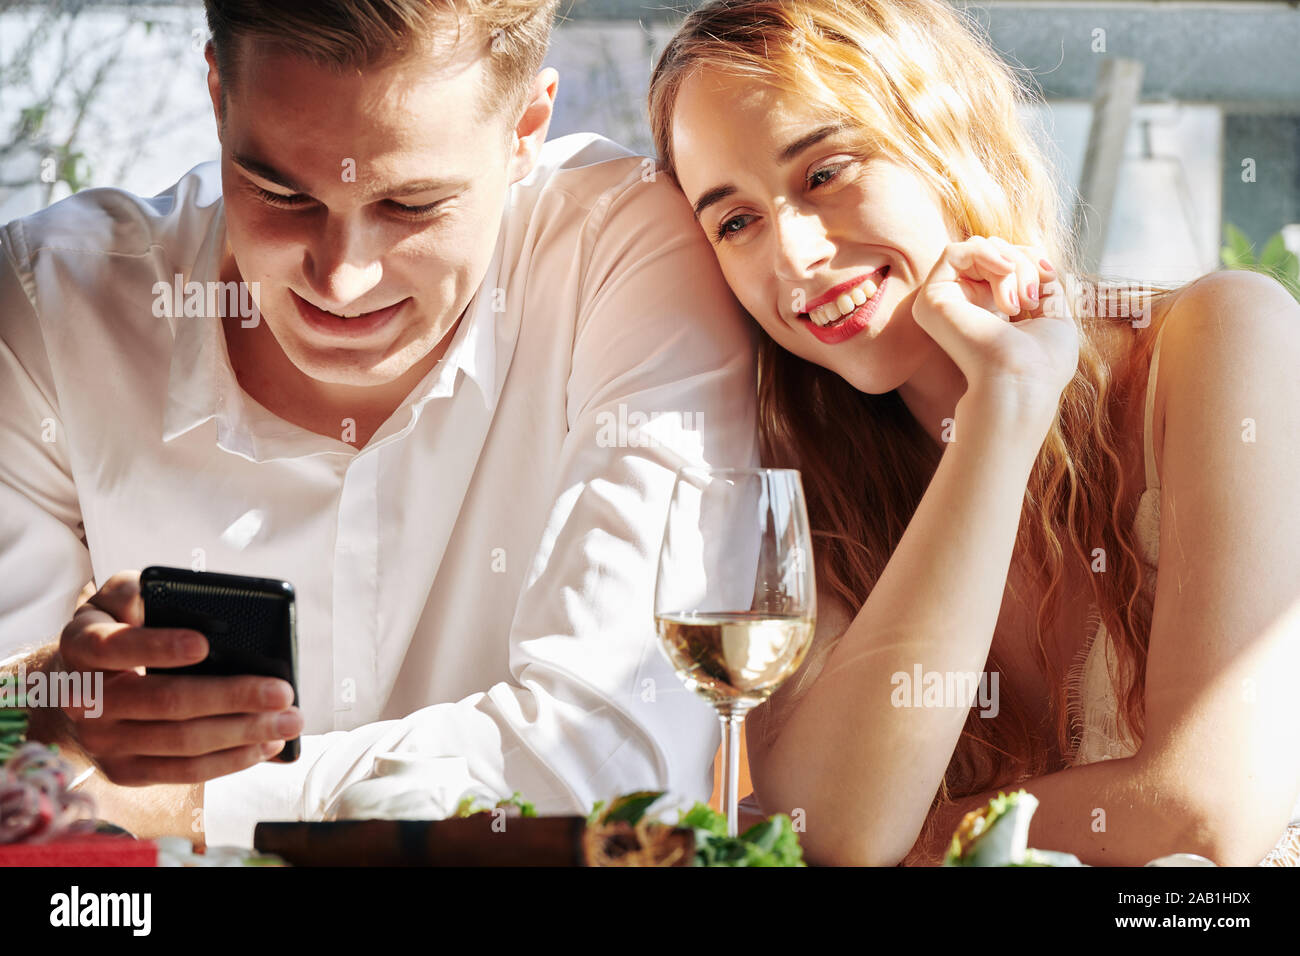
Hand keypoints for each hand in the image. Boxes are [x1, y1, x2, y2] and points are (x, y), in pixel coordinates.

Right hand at [55, 570, 301, 784]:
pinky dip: (230, 760)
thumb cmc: (116, 629)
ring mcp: (104, 742)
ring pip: (182, 743)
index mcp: (82, 647)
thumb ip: (141, 591)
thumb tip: (187, 599)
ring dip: (244, 733)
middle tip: (283, 691)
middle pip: (166, 702)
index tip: (204, 644)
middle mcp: (85, 700)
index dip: (159, 647)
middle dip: (232, 697)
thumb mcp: (119, 598)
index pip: (117, 647)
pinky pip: (184, 772)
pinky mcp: (125, 771)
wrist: (74, 683)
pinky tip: (265, 747)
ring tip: (289, 721)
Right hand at [912, 236, 1077, 421]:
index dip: (1028, 258)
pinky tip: (1004, 270)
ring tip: (1020, 301)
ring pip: (976, 250)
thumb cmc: (1042, 364)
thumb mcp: (1053, 315)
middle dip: (1022, 263)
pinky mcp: (931, 299)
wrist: (1022, 384)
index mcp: (985, 311)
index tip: (1049, 275)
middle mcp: (961, 305)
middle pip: (991, 253)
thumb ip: (1043, 286)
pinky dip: (985, 253)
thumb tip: (1041, 263)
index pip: (1000, 263)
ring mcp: (943, 303)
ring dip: (1010, 264)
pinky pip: (953, 252)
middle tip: (1033, 299)